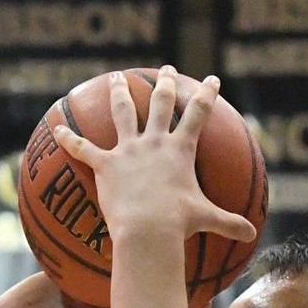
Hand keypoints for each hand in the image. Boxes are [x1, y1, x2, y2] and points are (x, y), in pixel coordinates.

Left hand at [52, 67, 258, 244]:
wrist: (148, 229)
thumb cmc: (179, 224)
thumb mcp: (207, 220)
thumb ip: (229, 224)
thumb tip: (252, 236)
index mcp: (180, 149)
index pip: (198, 114)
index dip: (207, 95)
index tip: (212, 80)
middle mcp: (155, 141)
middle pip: (161, 104)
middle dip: (165, 85)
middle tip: (166, 71)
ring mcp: (128, 149)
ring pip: (123, 113)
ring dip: (120, 93)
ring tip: (116, 79)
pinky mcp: (105, 164)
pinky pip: (82, 148)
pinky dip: (68, 139)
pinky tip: (56, 128)